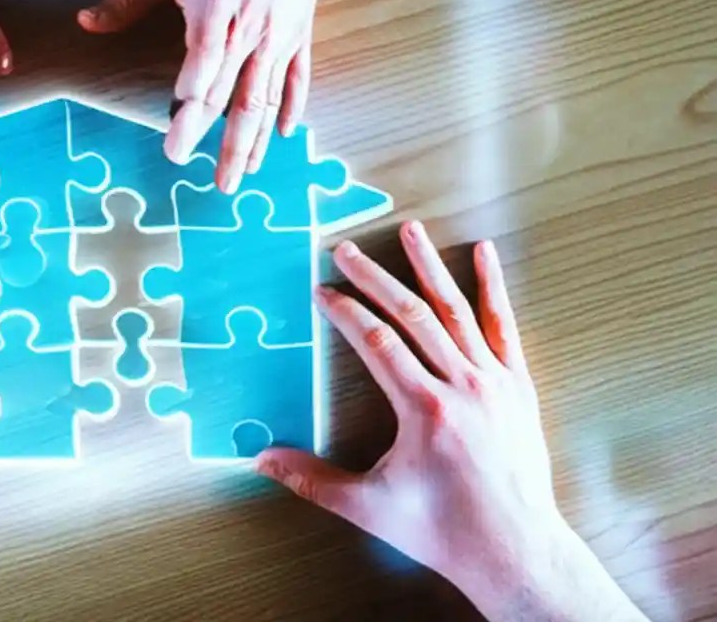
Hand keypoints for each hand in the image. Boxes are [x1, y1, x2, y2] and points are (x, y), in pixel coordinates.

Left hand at [79, 0, 339, 192]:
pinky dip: (291, 107)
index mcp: (215, 15)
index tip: (176, 137)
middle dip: (220, 143)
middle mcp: (250, 32)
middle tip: (211, 181)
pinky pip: (298, 77)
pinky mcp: (300, 31)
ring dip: (255, 141)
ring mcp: (279, 35)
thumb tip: (86, 22)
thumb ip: (127, 0)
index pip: (202, 72)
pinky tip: (282, 136)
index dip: (190, 107)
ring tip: (244, 174)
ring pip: (267, 99)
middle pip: (234, 98)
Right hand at [257, 221, 644, 620]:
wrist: (515, 550)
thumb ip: (312, 480)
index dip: (345, 312)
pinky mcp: (519, 387)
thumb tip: (261, 459)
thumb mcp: (368, 506)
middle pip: (412, 315)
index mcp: (424, 409)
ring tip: (409, 230)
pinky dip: (492, 288)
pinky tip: (484, 254)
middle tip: (345, 248)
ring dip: (429, 268)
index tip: (322, 291)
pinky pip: (504, 327)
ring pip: (457, 311)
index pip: (376, 342)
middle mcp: (463, 386)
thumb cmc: (441, 530)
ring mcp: (495, 382)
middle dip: (374, 278)